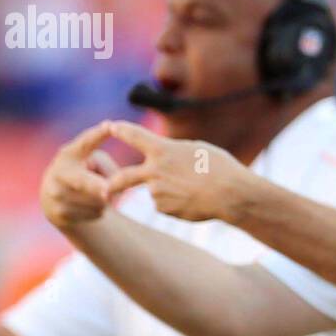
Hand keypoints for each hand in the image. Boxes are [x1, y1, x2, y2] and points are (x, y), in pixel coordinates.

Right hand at [39, 122, 120, 229]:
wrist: (57, 201)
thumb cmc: (86, 174)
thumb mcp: (96, 164)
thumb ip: (107, 169)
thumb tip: (106, 192)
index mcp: (69, 153)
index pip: (85, 143)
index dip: (97, 135)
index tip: (109, 126)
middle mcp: (59, 171)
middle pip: (81, 181)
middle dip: (94, 185)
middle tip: (106, 191)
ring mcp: (56, 194)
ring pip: (96, 201)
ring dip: (106, 200)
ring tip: (96, 195)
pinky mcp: (58, 213)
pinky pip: (93, 214)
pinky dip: (99, 212)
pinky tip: (87, 208)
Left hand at [104, 120, 248, 221]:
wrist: (230, 194)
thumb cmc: (219, 167)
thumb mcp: (196, 149)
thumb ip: (174, 153)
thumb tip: (164, 163)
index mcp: (162, 150)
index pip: (135, 136)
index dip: (121, 130)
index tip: (110, 126)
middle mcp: (154, 171)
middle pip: (123, 178)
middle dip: (111, 184)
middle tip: (105, 190)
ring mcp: (157, 192)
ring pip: (156, 191)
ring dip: (169, 191)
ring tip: (194, 189)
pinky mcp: (164, 209)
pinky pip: (166, 205)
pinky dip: (177, 203)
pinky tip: (194, 200)